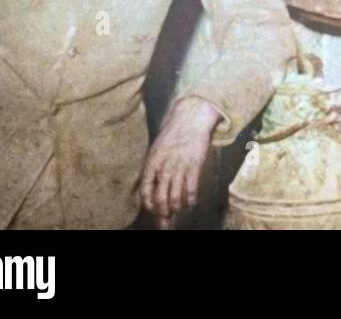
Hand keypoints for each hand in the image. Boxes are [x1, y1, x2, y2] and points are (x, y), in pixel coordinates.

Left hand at [140, 95, 220, 228]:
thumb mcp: (157, 149)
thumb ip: (154, 168)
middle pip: (160, 199)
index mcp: (152, 164)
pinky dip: (191, 200)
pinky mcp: (195, 166)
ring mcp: (180, 168)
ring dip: (177, 208)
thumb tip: (153, 187)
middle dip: (163, 214)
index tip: (154, 211)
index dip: (150, 205)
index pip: (146, 192)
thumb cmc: (173, 134)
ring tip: (178, 210)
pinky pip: (191, 191)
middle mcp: (164, 168)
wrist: (191, 118)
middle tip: (166, 221)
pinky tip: (191, 203)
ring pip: (176, 198)